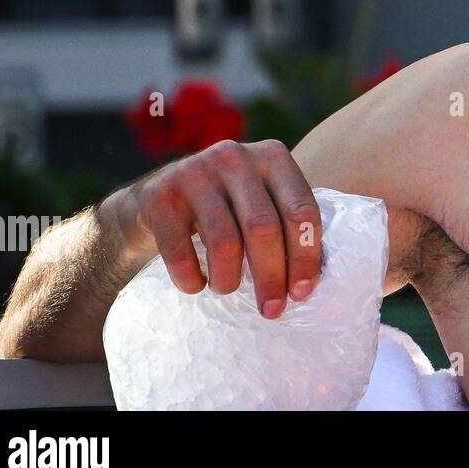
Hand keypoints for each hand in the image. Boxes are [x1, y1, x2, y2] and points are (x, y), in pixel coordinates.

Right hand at [114, 139, 322, 317]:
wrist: (160, 197)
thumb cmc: (228, 207)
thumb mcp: (263, 201)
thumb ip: (287, 225)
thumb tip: (308, 282)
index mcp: (273, 157)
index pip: (301, 211)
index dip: (305, 257)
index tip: (301, 293)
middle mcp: (235, 157)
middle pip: (263, 228)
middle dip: (271, 277)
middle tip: (271, 310)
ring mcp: (195, 171)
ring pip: (225, 242)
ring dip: (229, 279)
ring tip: (227, 288)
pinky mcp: (160, 194)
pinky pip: (181, 251)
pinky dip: (191, 278)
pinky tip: (196, 285)